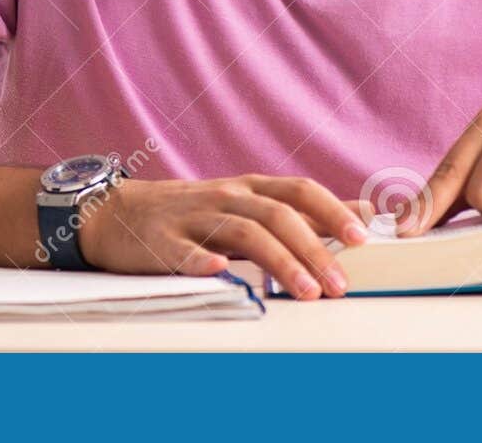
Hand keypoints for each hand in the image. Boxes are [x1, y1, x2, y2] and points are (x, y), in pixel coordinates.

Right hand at [76, 173, 368, 298]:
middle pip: (277, 215)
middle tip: (339, 283)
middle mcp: (226, 196)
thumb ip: (298, 211)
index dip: (332, 211)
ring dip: (278, 261)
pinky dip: (203, 259)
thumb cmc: (193, 213)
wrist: (117, 213)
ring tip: (305, 292)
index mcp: (249, 188)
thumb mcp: (246, 204)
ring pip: (243, 232)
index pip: (299, 192)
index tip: (364, 238)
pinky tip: (221, 272)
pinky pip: (183, 250)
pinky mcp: (161, 241)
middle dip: (313, 248)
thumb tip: (361, 214)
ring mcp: (193, 217)